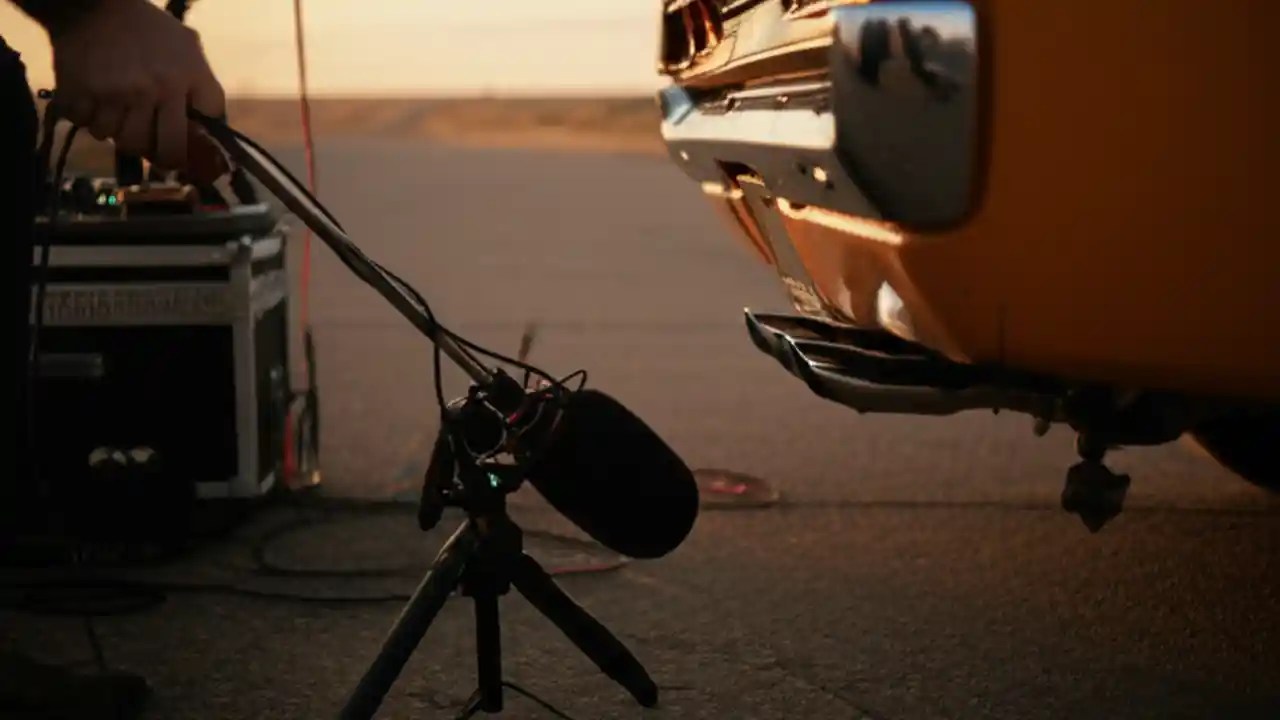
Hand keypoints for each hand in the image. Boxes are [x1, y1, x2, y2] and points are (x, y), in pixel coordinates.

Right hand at [49, 0, 227, 178]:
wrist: (93, 4)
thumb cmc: (146, 28)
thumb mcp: (187, 47)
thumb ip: (202, 84)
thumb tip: (212, 126)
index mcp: (186, 77)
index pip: (204, 133)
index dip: (198, 150)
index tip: (189, 153)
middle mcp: (155, 89)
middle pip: (165, 150)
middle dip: (162, 157)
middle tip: (154, 151)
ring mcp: (118, 94)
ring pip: (123, 142)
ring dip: (120, 134)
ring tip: (118, 115)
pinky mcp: (82, 94)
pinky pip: (88, 127)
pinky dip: (89, 120)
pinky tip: (93, 103)